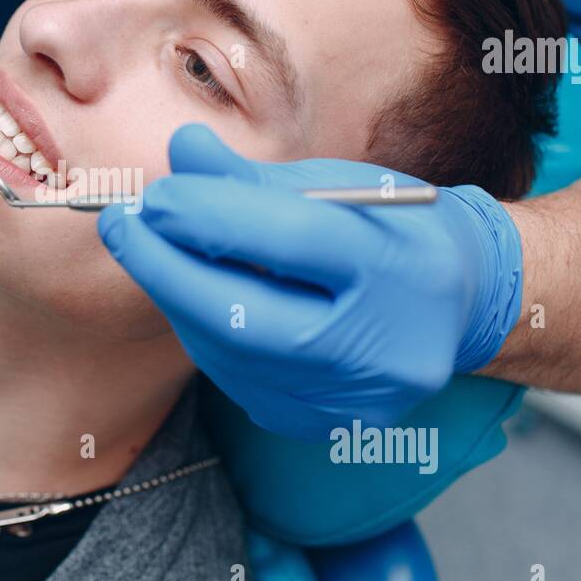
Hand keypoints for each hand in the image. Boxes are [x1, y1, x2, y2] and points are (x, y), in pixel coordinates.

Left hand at [97, 124, 522, 439]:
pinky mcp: (324, 426)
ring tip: (154, 249)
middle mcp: (382, 349)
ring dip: (178, 297)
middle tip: (121, 225)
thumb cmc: (394, 231)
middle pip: (247, 315)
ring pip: (230, 353)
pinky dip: (205, 331)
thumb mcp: (338, 187)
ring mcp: (353, 400)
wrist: (459, 304)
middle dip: (167, 267)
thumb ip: (253, 179)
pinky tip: (195, 294)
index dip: (211, 215)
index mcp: (400, 270)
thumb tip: (180, 154)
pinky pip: (238, 378)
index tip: (155, 195)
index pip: (291, 240)